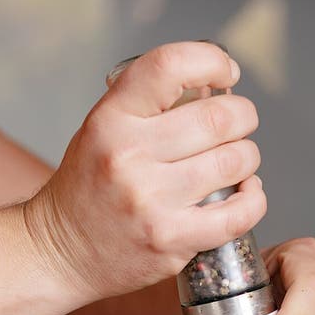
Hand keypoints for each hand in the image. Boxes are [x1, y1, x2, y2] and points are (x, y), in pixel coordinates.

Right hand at [23, 41, 265, 301]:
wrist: (61, 252)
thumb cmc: (89, 190)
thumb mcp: (102, 130)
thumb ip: (149, 107)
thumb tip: (217, 90)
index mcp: (111, 119)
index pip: (171, 66)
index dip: (213, 62)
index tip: (227, 74)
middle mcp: (130, 155)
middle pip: (218, 117)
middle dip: (242, 116)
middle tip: (240, 124)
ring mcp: (152, 200)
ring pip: (234, 162)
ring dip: (247, 158)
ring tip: (237, 163)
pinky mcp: (172, 240)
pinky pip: (237, 213)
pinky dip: (253, 199)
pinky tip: (246, 192)